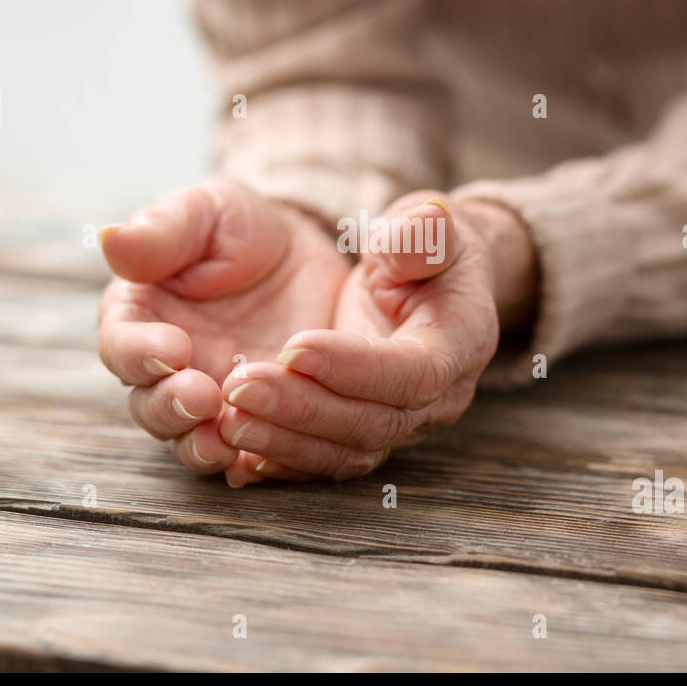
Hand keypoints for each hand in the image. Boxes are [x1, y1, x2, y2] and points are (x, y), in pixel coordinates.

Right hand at [96, 181, 349, 481]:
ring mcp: (207, 401)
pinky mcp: (251, 421)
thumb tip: (112, 237)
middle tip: (203, 396)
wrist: (303, 256)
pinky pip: (241, 453)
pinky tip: (258, 463)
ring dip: (202, 445)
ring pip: (188, 439)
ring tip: (226, 440)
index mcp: (139, 318)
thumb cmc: (241, 228)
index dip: (140, 353)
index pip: (122, 346)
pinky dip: (245, 463)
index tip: (173, 348)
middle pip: (149, 406)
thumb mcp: (207, 213)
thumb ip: (163, 230)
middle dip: (172, 407)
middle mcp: (164, 371)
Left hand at [216, 192, 531, 481]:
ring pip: (346, 452)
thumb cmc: (425, 245)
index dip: (352, 367)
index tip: (292, 347)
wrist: (428, 279)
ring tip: (228, 419)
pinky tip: (236, 450)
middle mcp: (438, 397)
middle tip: (241, 386)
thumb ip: (422, 230)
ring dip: (284, 440)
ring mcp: (404, 423)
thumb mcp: (426, 225)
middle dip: (302, 409)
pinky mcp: (365, 433)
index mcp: (458, 343)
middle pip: (373, 423)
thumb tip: (426, 224)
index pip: (412, 372)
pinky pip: (326, 461)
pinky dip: (283, 459)